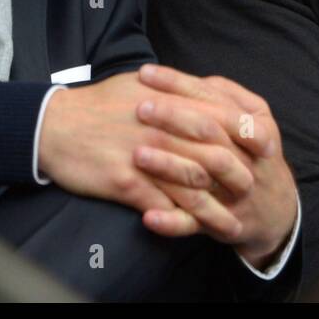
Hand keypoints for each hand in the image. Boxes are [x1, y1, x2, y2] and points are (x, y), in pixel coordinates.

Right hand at [38, 72, 249, 218]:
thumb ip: (177, 90)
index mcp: (169, 101)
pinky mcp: (127, 182)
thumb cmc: (98, 104)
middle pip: (213, 152)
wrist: (54, 125)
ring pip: (193, 185)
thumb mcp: (140, 85)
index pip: (220, 117)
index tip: (264, 149)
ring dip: (216, 209)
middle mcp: (162, 127)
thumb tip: (206, 91)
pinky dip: (183, 222)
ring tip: (234, 224)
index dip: (246, 135)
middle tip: (255, 191)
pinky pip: (162, 206)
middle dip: (238, 174)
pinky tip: (196, 232)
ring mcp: (145, 155)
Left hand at [132, 64, 298, 269]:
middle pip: (210, 133)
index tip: (145, 73)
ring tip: (137, 155)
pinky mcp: (221, 223)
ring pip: (201, 177)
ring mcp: (234, 193)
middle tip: (140, 108)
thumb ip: (227, 95)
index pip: (215, 99)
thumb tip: (191, 79)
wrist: (276, 208)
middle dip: (174, 118)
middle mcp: (247, 158)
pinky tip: (147, 216)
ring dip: (169, 166)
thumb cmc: (254, 153)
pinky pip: (194, 224)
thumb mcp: (255, 119)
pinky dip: (171, 222)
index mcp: (256, 125)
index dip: (179, 84)